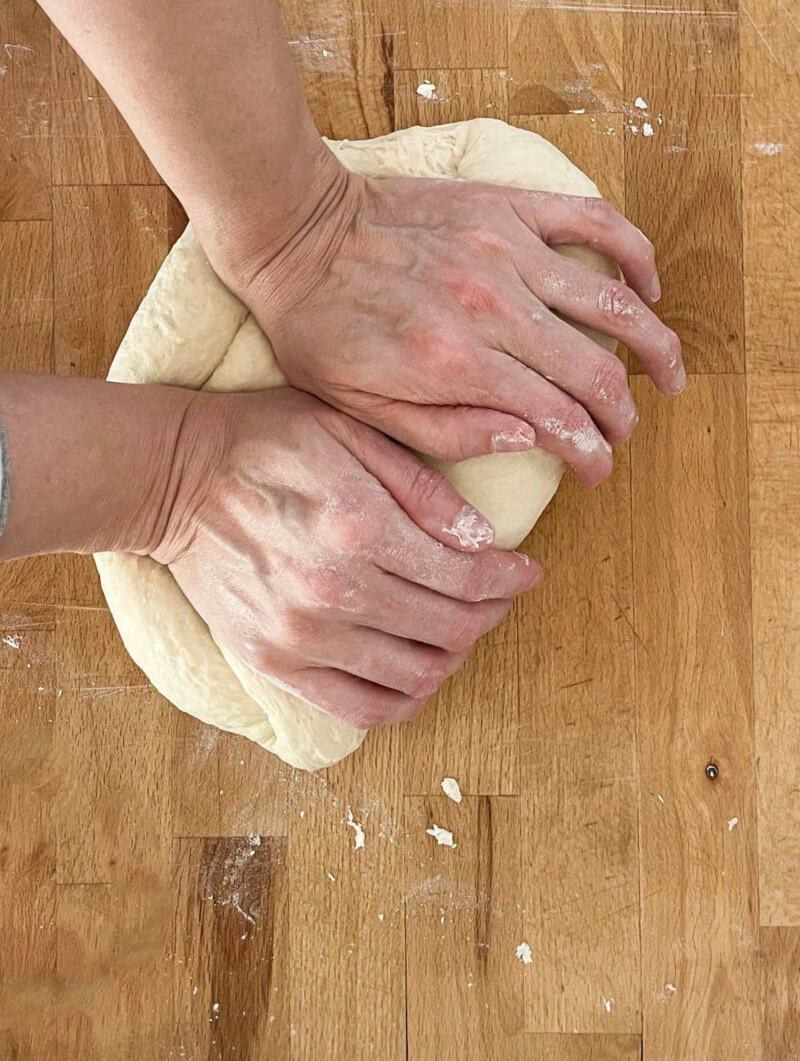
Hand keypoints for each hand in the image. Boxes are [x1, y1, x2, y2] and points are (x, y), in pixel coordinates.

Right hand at [153, 387, 538, 727]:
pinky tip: (418, 671)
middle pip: (451, 629)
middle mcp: (337, 590)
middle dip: (492, 614)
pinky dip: (405, 698)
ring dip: (455, 655)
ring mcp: (304, 635)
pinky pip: (362, 708)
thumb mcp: (350, 430)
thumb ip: (421, 486)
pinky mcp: (276, 661)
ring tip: (461, 627)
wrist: (175, 480)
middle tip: (500, 595)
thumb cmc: (266, 440)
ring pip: (417, 674)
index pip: (468, 577)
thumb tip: (484, 539)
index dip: (510, 579)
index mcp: (362, 527)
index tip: (525, 570)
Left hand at [224, 170, 684, 486]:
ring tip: (667, 371)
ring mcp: (505, 250)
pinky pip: (592, 221)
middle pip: (596, 370)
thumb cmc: (319, 328)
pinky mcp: (505, 207)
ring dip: (652, 342)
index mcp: (458, 365)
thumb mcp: (363, 408)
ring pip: (612, 300)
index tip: (598, 470)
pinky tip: (646, 284)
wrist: (293, 234)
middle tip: (626, 433)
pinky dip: (631, 252)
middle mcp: (494, 308)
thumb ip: (450, 430)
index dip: (591, 453)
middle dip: (623, 414)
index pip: (558, 419)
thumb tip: (531, 437)